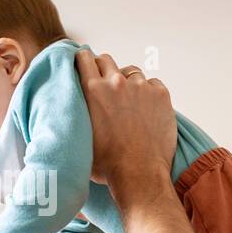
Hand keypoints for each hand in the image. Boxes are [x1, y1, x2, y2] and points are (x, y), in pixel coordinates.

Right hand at [73, 49, 175, 189]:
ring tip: (129, 103)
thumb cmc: (107, 164)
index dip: (83, 60)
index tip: (85, 65)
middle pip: (107, 60)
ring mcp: (141, 87)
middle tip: (105, 85)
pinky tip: (146, 111)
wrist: (138, 175)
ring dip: (128, 82)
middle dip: (103, 68)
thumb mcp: (80, 135)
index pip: (84, 57)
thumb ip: (77, 113)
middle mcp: (116, 83)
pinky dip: (149, 93)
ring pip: (131, 72)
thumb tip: (70, 107)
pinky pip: (153, 84)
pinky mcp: (161, 95)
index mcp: (92, 90)